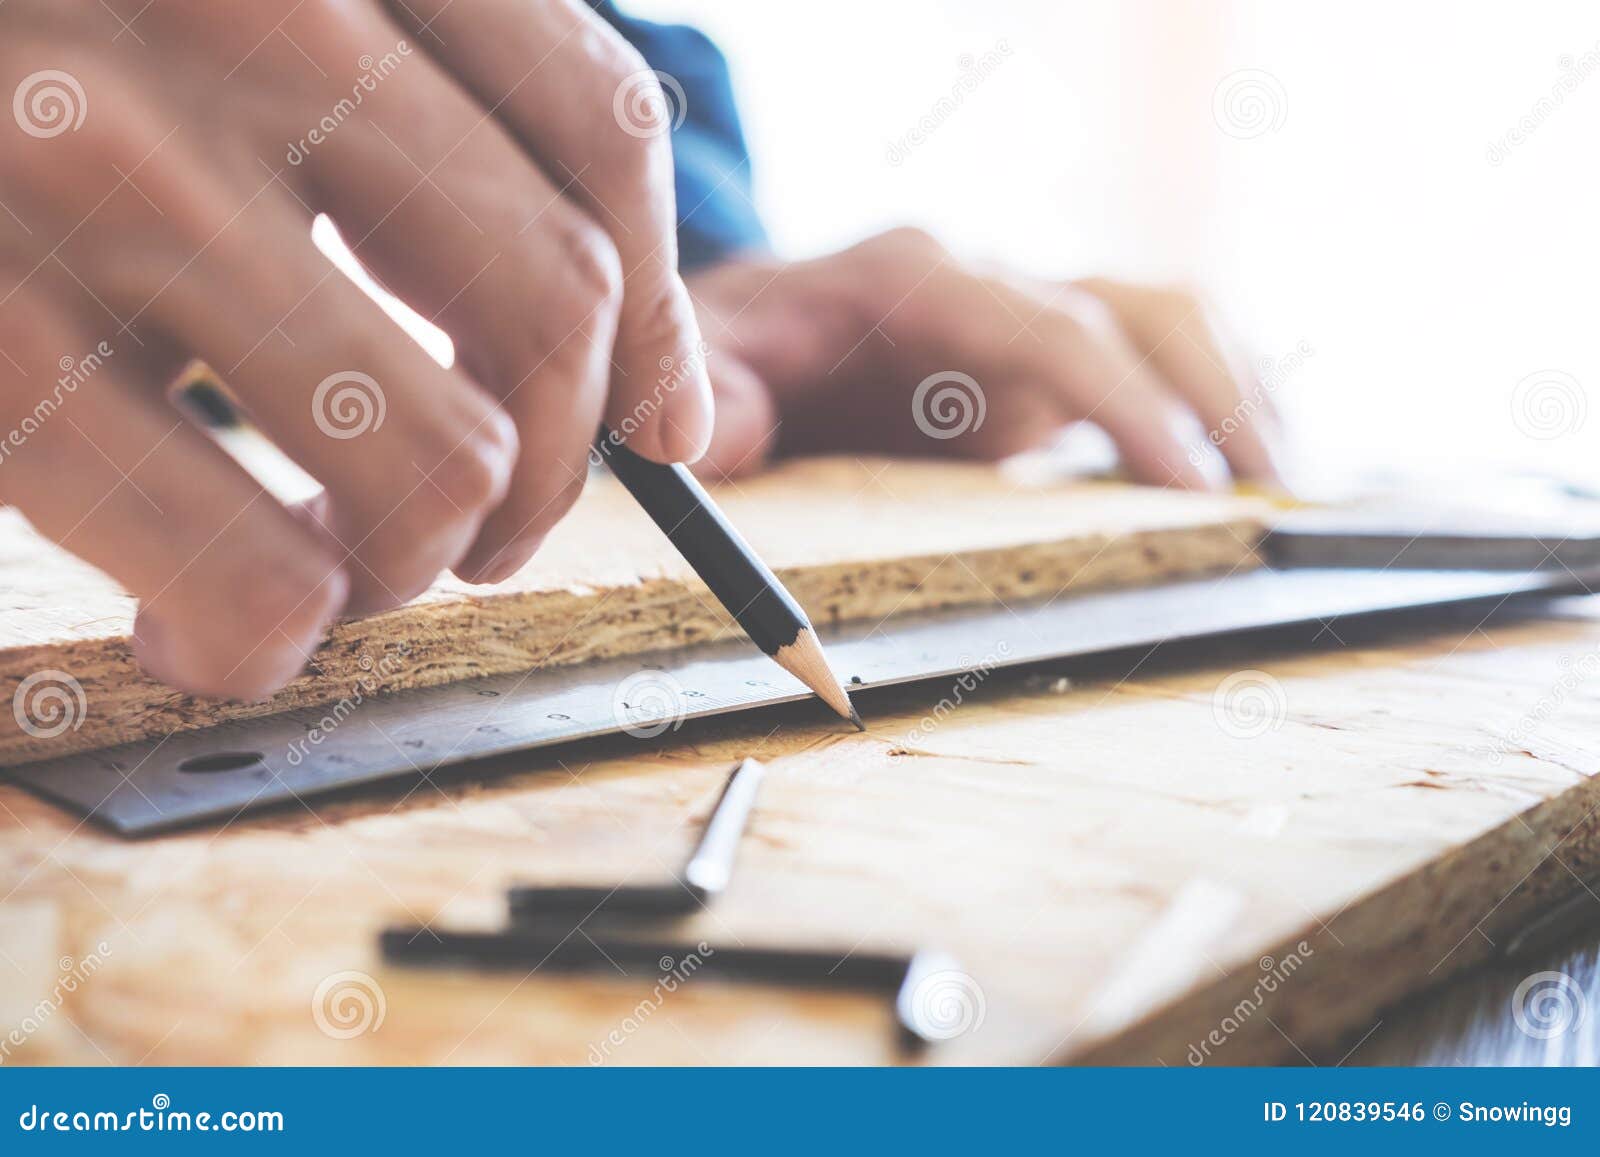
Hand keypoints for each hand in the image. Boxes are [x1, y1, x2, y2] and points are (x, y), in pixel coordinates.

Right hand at [0, 0, 711, 697]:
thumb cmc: (22, 37)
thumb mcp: (213, 5)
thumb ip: (421, 124)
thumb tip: (665, 398)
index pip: (601, 131)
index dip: (663, 315)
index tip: (660, 430)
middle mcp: (232, 13)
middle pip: (551, 307)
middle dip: (553, 465)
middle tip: (484, 521)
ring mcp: (92, 172)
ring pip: (432, 463)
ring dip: (411, 560)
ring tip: (334, 567)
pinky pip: (251, 577)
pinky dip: (267, 637)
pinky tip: (206, 620)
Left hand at [685, 228, 1281, 487]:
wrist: (752, 320)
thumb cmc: (736, 345)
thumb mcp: (709, 361)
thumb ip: (719, 389)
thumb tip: (731, 437)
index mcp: (918, 276)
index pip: (1050, 330)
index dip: (1127, 404)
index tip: (1188, 482)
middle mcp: (991, 277)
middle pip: (1140, 310)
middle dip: (1216, 398)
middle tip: (1270, 498)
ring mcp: (1028, 307)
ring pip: (1166, 318)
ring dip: (1234, 393)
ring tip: (1283, 487)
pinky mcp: (1047, 347)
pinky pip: (1150, 354)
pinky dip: (1209, 400)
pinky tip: (1241, 466)